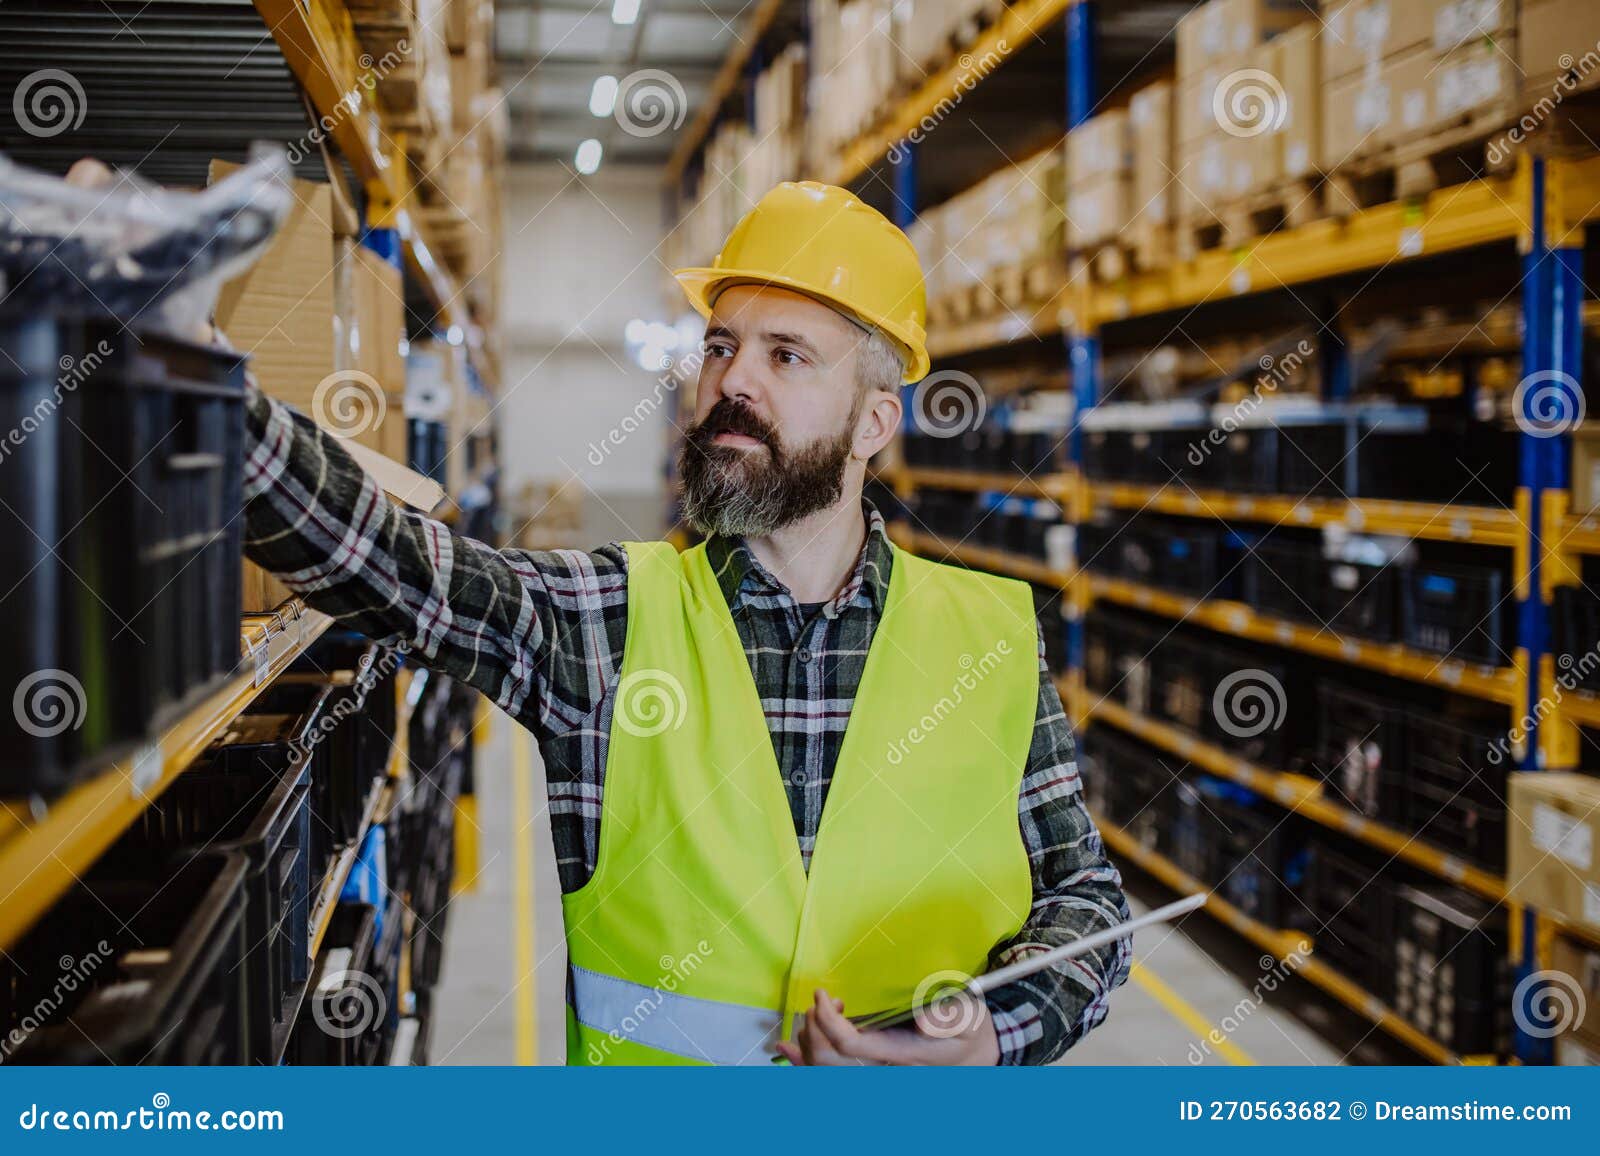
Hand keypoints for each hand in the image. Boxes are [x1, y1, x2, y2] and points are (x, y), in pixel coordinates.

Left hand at [775, 988, 1000, 1065]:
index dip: (829, 1021)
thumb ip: (950, 1016)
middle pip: (828, 1061)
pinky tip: (789, 1047)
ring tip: (818, 1012)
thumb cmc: (968, 1030)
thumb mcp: (968, 1016)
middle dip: (815, 1028)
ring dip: (810, 1039)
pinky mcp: (867, 1066)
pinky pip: (828, 1071)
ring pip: (823, 1069)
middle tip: (822, 1000)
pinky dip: (803, 1060)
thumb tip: (924, 1020)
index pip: (851, 1046)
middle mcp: (881, 1067)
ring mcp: (872, 1070)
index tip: (823, 995)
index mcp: (900, 1053)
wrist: (974, 1051)